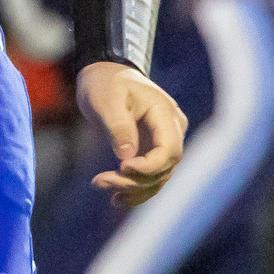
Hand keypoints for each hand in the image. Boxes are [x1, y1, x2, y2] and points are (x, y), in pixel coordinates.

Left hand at [79, 60, 186, 205]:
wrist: (104, 74)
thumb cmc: (105, 83)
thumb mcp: (106, 99)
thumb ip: (118, 125)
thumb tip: (127, 157)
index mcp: (166, 115)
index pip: (170, 150)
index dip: (149, 166)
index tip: (122, 167)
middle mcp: (171, 131)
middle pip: (164, 168)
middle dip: (135, 180)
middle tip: (101, 181)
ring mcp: (163, 142)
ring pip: (159, 176)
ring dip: (133, 188)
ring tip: (104, 189)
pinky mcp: (151, 150)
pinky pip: (150, 175)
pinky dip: (136, 189)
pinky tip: (116, 199)